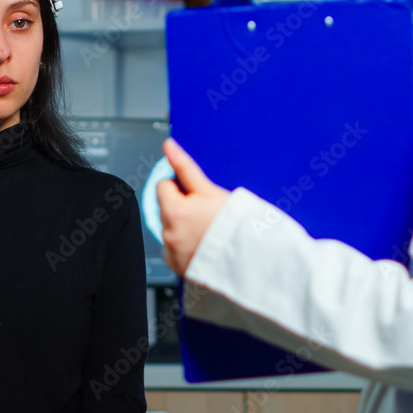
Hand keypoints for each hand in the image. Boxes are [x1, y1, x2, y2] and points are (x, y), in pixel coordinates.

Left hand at [157, 138, 230, 276]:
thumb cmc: (233, 223)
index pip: (162, 186)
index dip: (180, 186)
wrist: (249, 257)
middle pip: (166, 208)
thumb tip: (168, 146)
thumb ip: (184, 167)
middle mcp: (167, 233)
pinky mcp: (177, 266)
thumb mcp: (209, 189)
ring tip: (206, 230)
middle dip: (180, 207)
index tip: (196, 194)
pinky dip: (184, 246)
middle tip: (205, 212)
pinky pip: (174, 249)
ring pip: (170, 229)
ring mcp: (172, 252)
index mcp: (172, 210)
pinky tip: (202, 244)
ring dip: (182, 226)